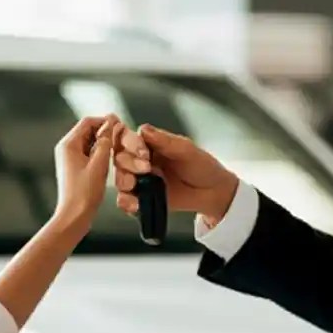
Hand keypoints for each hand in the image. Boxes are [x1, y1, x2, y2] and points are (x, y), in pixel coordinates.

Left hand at [52, 114, 118, 234]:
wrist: (74, 217)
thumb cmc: (84, 194)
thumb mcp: (99, 165)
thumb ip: (105, 142)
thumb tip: (111, 123)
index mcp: (68, 144)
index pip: (88, 122)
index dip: (105, 120)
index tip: (121, 124)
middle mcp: (66, 148)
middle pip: (88, 130)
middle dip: (105, 132)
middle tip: (122, 137)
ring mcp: (70, 158)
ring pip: (90, 141)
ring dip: (104, 143)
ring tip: (118, 149)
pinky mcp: (75, 167)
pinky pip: (89, 152)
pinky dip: (100, 153)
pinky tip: (110, 160)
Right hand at [113, 124, 238, 223]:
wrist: (213, 192)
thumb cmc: (203, 166)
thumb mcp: (187, 150)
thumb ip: (165, 141)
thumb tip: (144, 129)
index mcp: (149, 144)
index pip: (127, 138)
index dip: (130, 144)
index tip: (143, 152)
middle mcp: (140, 161)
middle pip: (119, 158)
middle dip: (128, 163)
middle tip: (145, 169)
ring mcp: (140, 180)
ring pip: (120, 179)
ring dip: (123, 181)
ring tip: (134, 185)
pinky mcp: (142, 199)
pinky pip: (127, 201)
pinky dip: (127, 202)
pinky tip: (134, 203)